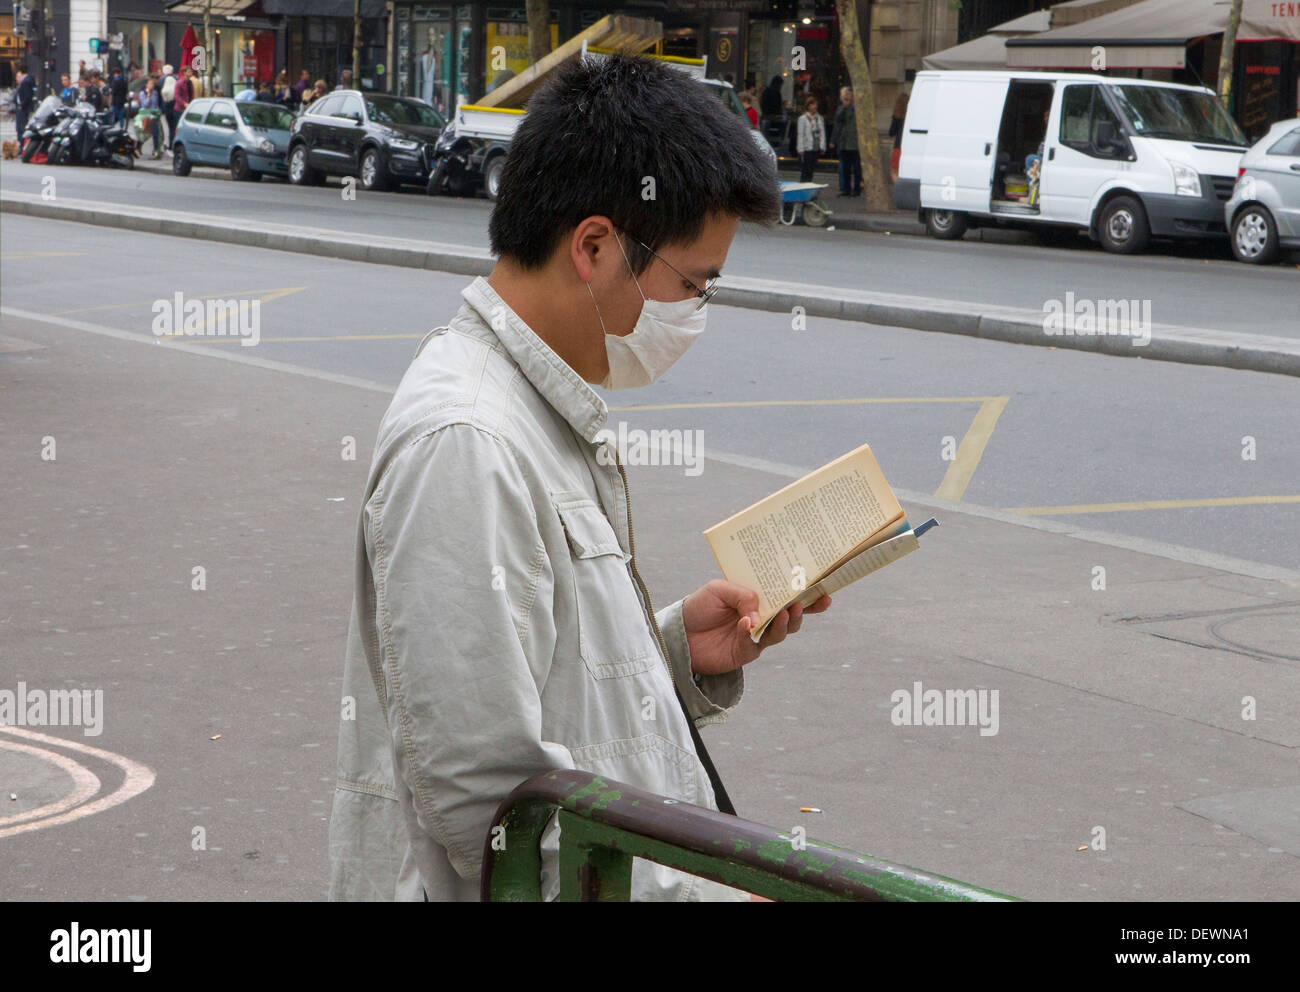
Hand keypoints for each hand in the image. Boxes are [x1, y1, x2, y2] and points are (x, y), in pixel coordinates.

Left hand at [681, 579, 830, 676]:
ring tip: (787, 611)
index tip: (824, 588)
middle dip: (807, 609)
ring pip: (782, 631)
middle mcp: (762, 615)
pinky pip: (756, 643)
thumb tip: (758, 614)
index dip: (806, 592)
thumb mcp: (719, 589)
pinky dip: (752, 632)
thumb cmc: (700, 606)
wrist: (680, 634)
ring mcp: (757, 635)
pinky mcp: (746, 651)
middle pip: (793, 614)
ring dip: (786, 622)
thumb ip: (742, 595)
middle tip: (811, 602)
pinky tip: (746, 623)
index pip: (786, 593)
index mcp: (758, 596)